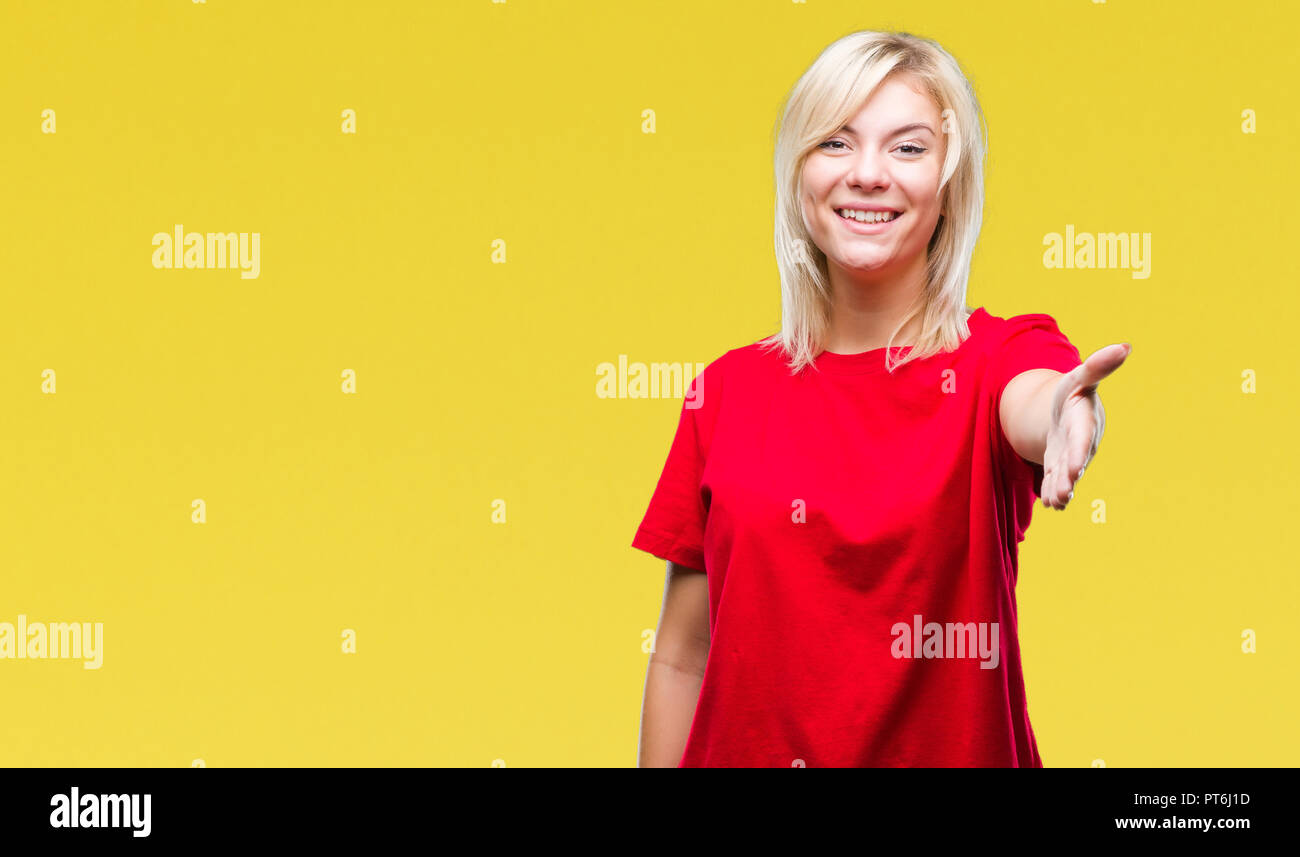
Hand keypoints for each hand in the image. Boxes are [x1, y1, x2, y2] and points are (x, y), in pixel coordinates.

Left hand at [1041, 342, 1131, 508]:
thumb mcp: (1079, 377)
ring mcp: (1071, 456)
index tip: (1076, 467)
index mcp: (1085, 421)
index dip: (1080, 452)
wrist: (1068, 409)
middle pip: (1074, 462)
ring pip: (1066, 476)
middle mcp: (1081, 443)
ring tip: (1055, 503)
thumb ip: (1097, 366)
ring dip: (1060, 490)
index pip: (1083, 438)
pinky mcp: (1060, 464)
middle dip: (1068, 479)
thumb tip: (1124, 347)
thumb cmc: (1074, 391)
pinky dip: (1053, 491)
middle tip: (1061, 494)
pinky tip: (1051, 504)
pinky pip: (1057, 480)